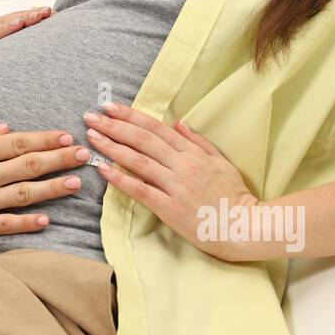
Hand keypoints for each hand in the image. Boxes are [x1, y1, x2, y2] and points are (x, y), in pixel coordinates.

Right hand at [0, 6, 52, 68]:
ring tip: (19, 24)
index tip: (49, 11)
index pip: (15, 18)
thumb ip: (30, 37)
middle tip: (39, 15)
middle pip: (3, 22)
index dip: (31, 13)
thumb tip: (53, 15)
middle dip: (22, 17)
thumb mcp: (15, 54)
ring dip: (3, 28)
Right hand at [0, 124, 85, 240]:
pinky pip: (6, 224)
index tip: (68, 136)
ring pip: (25, 194)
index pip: (19, 142)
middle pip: (29, 165)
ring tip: (77, 182)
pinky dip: (28, 222)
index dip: (46, 139)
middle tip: (86, 154)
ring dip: (54, 188)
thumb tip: (5, 130)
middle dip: (61, 158)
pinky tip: (47, 219)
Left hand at [82, 101, 257, 262]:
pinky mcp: (170, 208)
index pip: (156, 128)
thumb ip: (198, 142)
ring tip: (91, 136)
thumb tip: (178, 123)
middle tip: (91, 116)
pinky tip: (103, 169)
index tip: (110, 107)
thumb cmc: (233, 195)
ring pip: (138, 161)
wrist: (244, 227)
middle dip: (114, 126)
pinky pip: (140, 190)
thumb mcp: (221, 161)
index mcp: (192, 152)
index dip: (131, 116)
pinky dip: (120, 178)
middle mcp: (182, 164)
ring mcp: (175, 186)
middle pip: (142, 140)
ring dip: (112, 147)